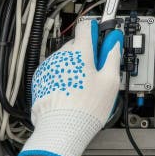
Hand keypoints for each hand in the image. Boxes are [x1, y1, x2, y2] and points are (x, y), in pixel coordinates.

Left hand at [19, 18, 122, 155]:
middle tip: (97, 71)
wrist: (61, 129)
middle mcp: (62, 56)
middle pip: (78, 44)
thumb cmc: (86, 108)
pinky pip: (56, 70)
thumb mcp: (110, 81)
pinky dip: (63, 76)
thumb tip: (113, 42)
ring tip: (83, 86)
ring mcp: (49, 67)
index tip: (102, 37)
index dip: (97, 31)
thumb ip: (112, 56)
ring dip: (75, 66)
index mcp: (80, 52)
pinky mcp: (41, 79)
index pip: (87, 26)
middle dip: (87, 53)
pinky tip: (71, 92)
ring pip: (66, 58)